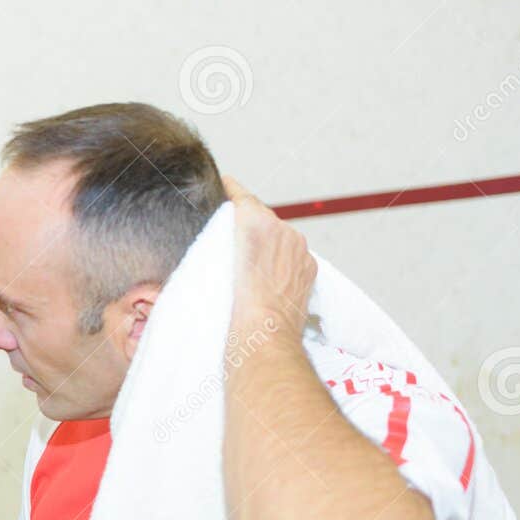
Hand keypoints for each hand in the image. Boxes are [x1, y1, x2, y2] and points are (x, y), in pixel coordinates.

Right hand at [223, 175, 315, 335]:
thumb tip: (221, 228)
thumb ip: (218, 237)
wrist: (262, 337)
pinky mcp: (309, 266)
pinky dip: (280, 260)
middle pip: (261, 216)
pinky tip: (264, 277)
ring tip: (245, 264)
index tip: (224, 182)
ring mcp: (299, 248)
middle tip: (228, 236)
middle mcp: (282, 229)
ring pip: (278, 235)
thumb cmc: (232, 309)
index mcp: (255, 222)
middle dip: (247, 223)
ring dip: (264, 243)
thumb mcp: (211, 266)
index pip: (242, 195)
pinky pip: (292, 254)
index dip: (230, 188)